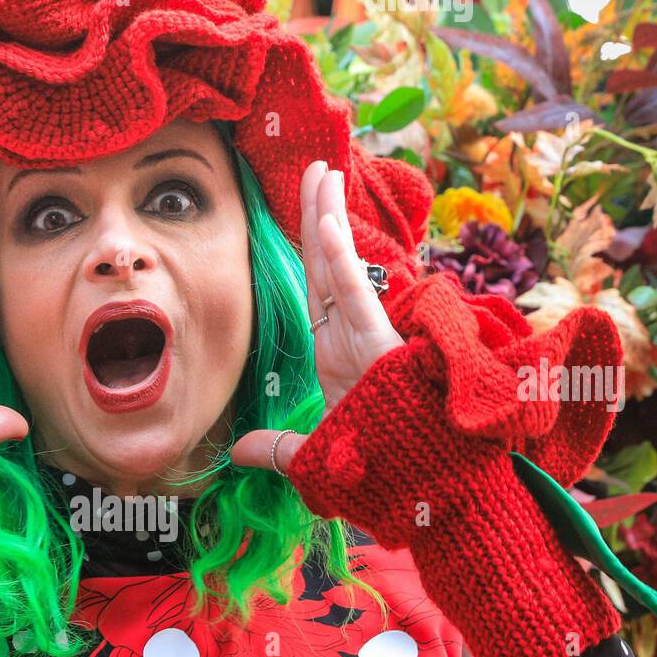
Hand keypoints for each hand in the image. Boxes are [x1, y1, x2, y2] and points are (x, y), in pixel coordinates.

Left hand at [230, 159, 404, 475]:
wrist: (420, 491)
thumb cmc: (378, 468)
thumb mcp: (314, 456)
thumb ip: (277, 448)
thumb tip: (236, 452)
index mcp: (336, 350)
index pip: (317, 285)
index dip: (307, 245)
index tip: (301, 208)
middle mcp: (351, 336)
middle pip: (327, 263)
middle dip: (318, 211)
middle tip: (314, 165)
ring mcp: (366, 338)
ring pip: (341, 267)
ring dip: (327, 217)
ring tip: (321, 171)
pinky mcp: (380, 348)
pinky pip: (356, 296)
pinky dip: (341, 261)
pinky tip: (324, 223)